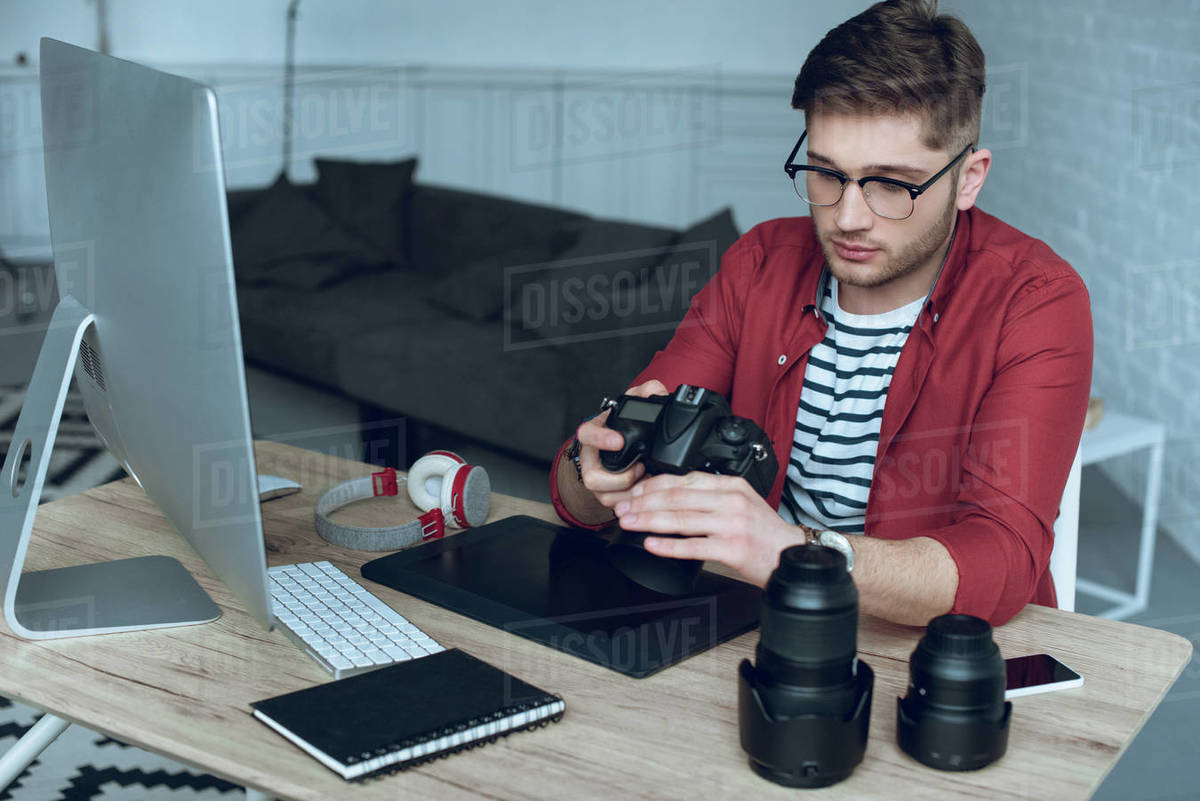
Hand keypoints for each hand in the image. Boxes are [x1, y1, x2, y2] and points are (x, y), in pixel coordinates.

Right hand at [576, 379, 667, 509]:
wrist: (615, 445)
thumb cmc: (621, 424)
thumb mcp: (633, 404)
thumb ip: (645, 393)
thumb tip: (655, 391)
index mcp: (593, 433)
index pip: (587, 434)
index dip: (600, 439)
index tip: (618, 440)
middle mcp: (591, 459)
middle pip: (592, 477)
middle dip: (619, 479)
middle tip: (642, 469)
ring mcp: (597, 479)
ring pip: (604, 495)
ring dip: (629, 492)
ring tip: (648, 480)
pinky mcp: (606, 494)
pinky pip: (615, 505)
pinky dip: (632, 501)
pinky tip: (647, 492)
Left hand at [612, 472, 803, 586]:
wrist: (790, 556)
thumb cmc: (763, 533)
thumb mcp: (741, 502)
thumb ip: (712, 495)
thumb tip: (671, 495)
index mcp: (731, 485)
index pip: (684, 479)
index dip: (653, 485)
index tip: (633, 492)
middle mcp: (731, 501)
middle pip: (677, 498)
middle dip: (643, 503)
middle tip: (622, 508)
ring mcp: (731, 524)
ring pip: (680, 519)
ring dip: (648, 521)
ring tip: (628, 523)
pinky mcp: (731, 548)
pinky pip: (692, 546)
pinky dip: (668, 545)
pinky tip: (650, 544)